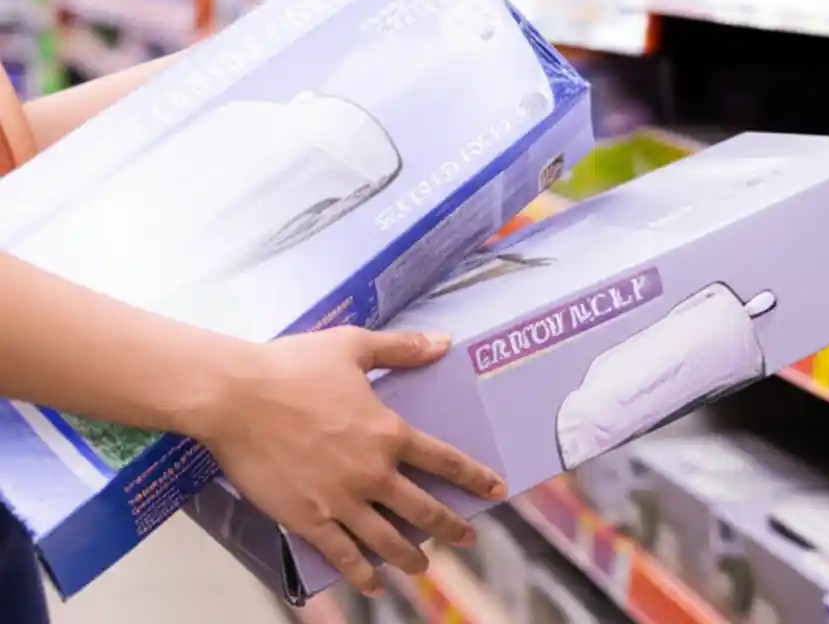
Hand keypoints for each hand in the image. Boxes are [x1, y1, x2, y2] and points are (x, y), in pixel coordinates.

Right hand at [193, 326, 506, 595]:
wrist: (234, 396)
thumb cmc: (291, 366)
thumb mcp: (353, 346)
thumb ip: (401, 348)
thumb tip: (443, 342)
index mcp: (388, 432)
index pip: (445, 461)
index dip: (474, 478)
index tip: (496, 491)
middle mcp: (372, 473)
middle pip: (424, 510)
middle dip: (451, 528)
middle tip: (468, 538)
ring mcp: (341, 500)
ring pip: (388, 540)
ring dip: (411, 557)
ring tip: (424, 568)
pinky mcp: (308, 519)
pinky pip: (342, 555)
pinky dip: (361, 574)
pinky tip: (373, 584)